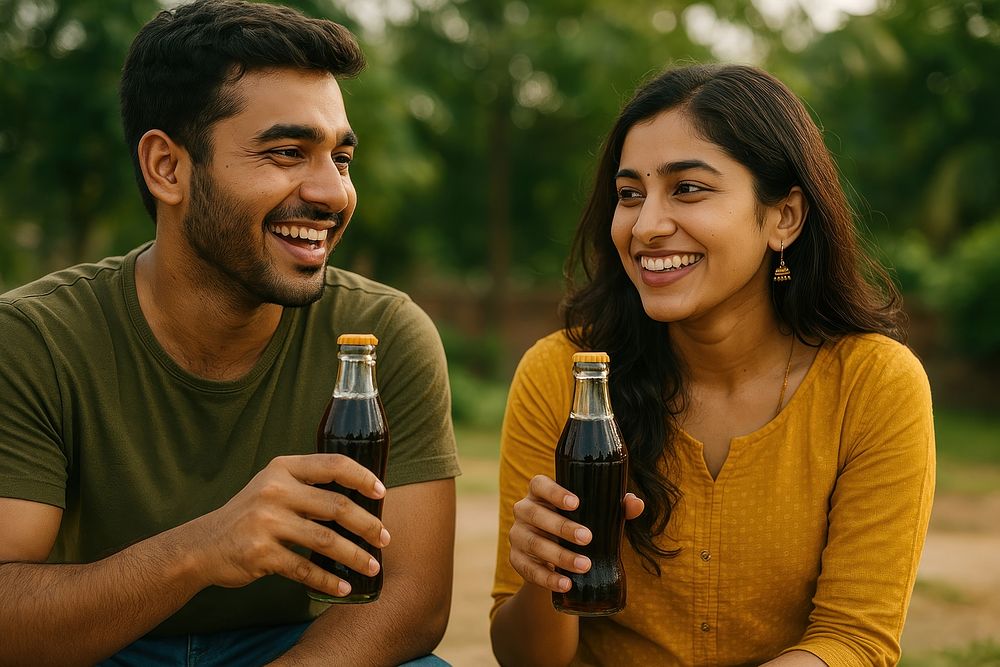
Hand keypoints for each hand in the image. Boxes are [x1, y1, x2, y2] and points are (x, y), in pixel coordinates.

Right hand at [185, 454, 389, 598]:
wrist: (203, 546)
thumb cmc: (249, 515)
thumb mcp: (272, 486)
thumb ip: (306, 485)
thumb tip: (358, 497)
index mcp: (282, 468)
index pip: (333, 464)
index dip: (362, 477)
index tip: (381, 492)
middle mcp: (275, 491)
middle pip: (336, 506)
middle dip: (367, 524)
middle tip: (385, 539)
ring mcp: (266, 522)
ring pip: (325, 540)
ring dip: (354, 555)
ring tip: (372, 566)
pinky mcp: (261, 553)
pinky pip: (305, 568)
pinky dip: (328, 580)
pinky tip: (343, 587)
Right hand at [508, 474, 642, 593]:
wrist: (556, 557)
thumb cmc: (579, 524)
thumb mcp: (595, 514)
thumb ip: (616, 507)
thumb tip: (636, 504)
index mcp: (540, 492)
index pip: (539, 484)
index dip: (554, 492)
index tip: (576, 503)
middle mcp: (524, 510)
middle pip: (536, 515)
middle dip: (562, 527)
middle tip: (588, 537)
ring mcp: (517, 535)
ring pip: (533, 543)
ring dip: (559, 555)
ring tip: (584, 565)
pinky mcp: (517, 560)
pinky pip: (528, 569)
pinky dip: (547, 578)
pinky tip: (566, 583)